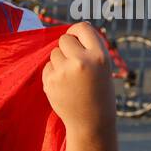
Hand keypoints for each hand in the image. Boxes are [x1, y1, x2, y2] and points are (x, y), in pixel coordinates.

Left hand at [41, 22, 115, 136]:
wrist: (91, 121)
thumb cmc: (99, 91)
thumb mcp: (103, 67)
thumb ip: (89, 49)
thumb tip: (70, 31)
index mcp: (99, 56)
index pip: (82, 28)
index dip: (76, 31)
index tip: (74, 36)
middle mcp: (81, 61)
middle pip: (64, 39)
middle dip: (66, 47)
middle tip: (74, 61)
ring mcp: (64, 72)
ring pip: (54, 53)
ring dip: (60, 61)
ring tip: (71, 77)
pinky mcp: (50, 82)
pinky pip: (47, 67)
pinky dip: (53, 73)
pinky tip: (64, 86)